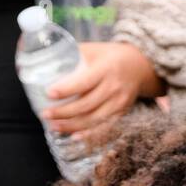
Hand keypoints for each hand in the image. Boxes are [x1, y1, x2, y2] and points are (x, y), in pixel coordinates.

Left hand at [44, 41, 159, 136]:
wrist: (140, 66)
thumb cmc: (111, 56)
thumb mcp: (95, 49)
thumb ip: (74, 54)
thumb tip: (46, 59)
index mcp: (106, 69)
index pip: (83, 82)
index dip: (65, 90)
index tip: (49, 93)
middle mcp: (113, 87)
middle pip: (86, 105)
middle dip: (63, 112)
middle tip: (45, 114)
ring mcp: (119, 103)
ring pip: (93, 120)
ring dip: (71, 126)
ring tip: (53, 126)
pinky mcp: (121, 113)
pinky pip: (104, 128)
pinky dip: (89, 134)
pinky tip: (74, 136)